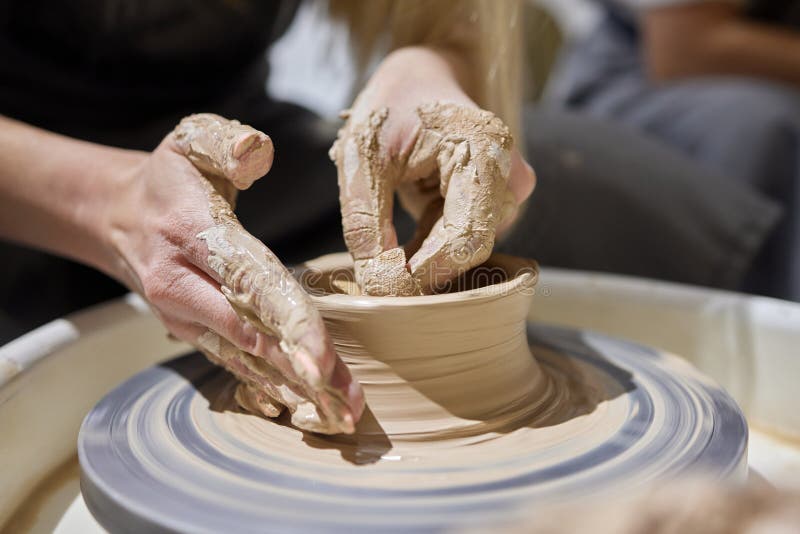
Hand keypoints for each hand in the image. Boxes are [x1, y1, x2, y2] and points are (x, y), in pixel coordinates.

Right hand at [103, 114, 363, 433]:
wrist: (117, 217)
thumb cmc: (168, 178)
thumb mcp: (190, 139)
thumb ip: (224, 141)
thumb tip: (258, 154)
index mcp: (191, 236)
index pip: (247, 282)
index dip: (287, 322)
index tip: (320, 360)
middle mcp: (183, 287)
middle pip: (252, 335)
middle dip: (303, 373)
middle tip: (348, 407)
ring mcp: (185, 318)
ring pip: (246, 360)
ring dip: (294, 390)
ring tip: (340, 417)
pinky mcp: (193, 332)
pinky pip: (234, 364)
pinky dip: (270, 387)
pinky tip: (305, 408)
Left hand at [329, 47, 535, 295]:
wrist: (418, 79)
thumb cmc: (390, 108)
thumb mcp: (362, 159)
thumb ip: (366, 222)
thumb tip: (380, 285)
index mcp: (485, 151)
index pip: (466, 239)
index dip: (426, 273)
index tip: (382, 284)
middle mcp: (510, 175)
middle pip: (471, 249)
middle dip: (424, 269)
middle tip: (377, 271)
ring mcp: (507, 190)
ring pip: (466, 250)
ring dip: (424, 258)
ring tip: (385, 240)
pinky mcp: (494, 202)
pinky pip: (463, 242)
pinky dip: (430, 249)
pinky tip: (402, 239)